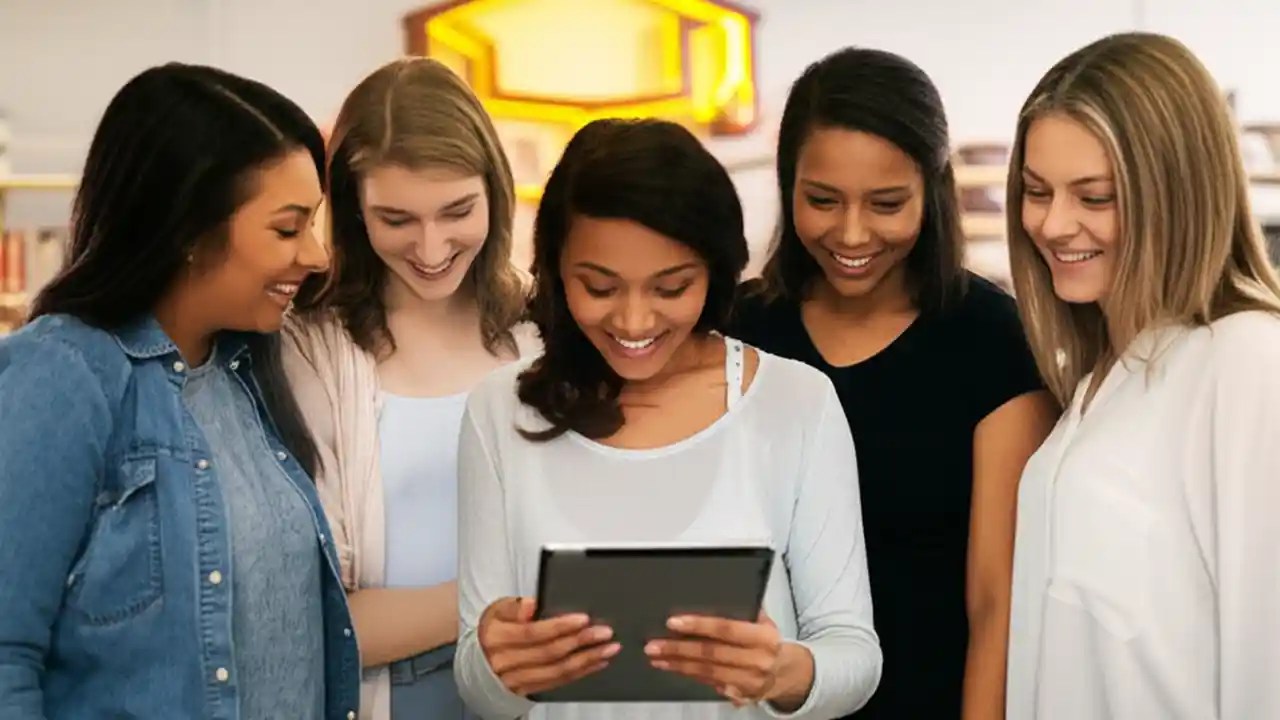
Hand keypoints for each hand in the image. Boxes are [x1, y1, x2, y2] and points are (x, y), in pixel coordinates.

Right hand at [477, 597, 619, 696]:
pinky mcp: (529, 690)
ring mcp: (517, 679)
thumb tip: (531, 605)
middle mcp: (505, 661)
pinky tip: (597, 662)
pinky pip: (558, 682)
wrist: (483, 660)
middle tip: (604, 632)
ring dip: (587, 659)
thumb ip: (515, 606)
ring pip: (557, 670)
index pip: (532, 632)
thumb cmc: (496, 629)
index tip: (583, 619)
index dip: (559, 626)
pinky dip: (581, 672)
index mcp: (496, 636)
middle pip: (549, 652)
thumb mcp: (498, 609)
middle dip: (580, 642)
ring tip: (608, 648)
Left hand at [645, 610, 783, 706]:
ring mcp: (748, 680)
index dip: (699, 625)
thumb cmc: (766, 641)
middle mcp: (757, 660)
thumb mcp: (763, 620)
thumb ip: (744, 608)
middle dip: (678, 649)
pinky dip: (689, 674)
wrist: (784, 672)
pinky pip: (709, 683)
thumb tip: (718, 592)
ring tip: (657, 657)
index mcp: (763, 637)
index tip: (673, 622)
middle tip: (655, 645)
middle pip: (711, 653)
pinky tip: (673, 667)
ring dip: (678, 664)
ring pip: (706, 671)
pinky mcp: (739, 694)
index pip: (726, 629)